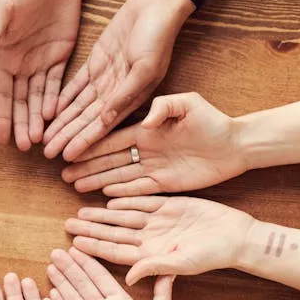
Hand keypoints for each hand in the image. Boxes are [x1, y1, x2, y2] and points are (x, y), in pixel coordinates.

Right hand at [0, 0, 82, 150]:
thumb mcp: (3, 10)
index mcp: (3, 56)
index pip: (2, 93)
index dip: (2, 116)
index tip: (1, 139)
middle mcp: (20, 64)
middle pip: (21, 101)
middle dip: (22, 124)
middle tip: (25, 148)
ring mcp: (41, 62)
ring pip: (39, 97)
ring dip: (38, 118)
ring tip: (39, 140)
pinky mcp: (60, 56)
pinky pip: (58, 83)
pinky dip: (56, 99)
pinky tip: (53, 116)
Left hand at [43, 0, 195, 161]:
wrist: (156, 6)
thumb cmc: (157, 37)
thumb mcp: (144, 68)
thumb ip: (125, 95)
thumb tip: (106, 121)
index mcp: (131, 99)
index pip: (102, 126)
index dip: (84, 142)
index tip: (67, 156)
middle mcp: (115, 93)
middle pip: (85, 119)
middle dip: (67, 136)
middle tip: (46, 153)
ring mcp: (105, 78)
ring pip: (77, 105)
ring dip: (62, 121)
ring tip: (44, 137)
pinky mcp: (96, 62)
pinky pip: (75, 84)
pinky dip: (63, 97)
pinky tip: (49, 110)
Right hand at [47, 247, 174, 299]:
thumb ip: (162, 296)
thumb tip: (170, 271)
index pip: (101, 278)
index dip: (88, 263)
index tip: (76, 248)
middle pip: (83, 285)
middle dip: (70, 268)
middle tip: (56, 252)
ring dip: (62, 283)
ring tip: (51, 267)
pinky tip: (50, 294)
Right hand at [62, 92, 246, 195]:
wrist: (236, 144)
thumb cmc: (212, 119)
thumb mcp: (188, 103)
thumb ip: (165, 107)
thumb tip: (146, 121)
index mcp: (146, 129)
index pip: (112, 138)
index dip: (91, 144)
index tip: (71, 149)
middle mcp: (145, 149)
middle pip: (109, 159)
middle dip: (86, 165)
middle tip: (63, 172)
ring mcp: (154, 167)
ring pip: (119, 175)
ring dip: (97, 180)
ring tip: (75, 185)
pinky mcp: (165, 183)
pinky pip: (139, 189)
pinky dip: (121, 192)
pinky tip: (103, 195)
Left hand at [64, 196, 254, 284]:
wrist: (236, 235)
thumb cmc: (211, 255)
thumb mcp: (181, 263)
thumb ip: (153, 267)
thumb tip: (127, 278)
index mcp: (150, 254)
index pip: (115, 251)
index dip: (94, 246)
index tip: (74, 243)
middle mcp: (150, 238)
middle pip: (113, 232)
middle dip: (90, 228)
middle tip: (67, 223)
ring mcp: (158, 222)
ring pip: (123, 216)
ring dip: (102, 213)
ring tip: (81, 210)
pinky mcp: (168, 205)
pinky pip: (141, 200)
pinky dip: (124, 198)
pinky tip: (107, 197)